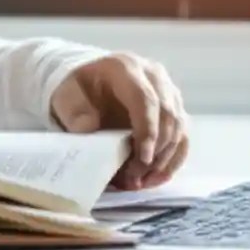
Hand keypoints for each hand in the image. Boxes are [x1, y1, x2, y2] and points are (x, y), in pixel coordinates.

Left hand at [50, 53, 189, 190]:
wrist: (89, 82)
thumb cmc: (79, 89)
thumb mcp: (66, 95)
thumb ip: (74, 111)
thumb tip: (88, 128)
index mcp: (126, 67)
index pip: (146, 100)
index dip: (148, 131)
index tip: (142, 159)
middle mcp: (154, 75)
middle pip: (168, 116)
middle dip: (156, 152)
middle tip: (136, 178)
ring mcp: (169, 92)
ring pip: (179, 128)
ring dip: (165, 159)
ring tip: (142, 181)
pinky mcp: (175, 109)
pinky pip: (183, 136)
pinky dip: (172, 160)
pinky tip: (156, 177)